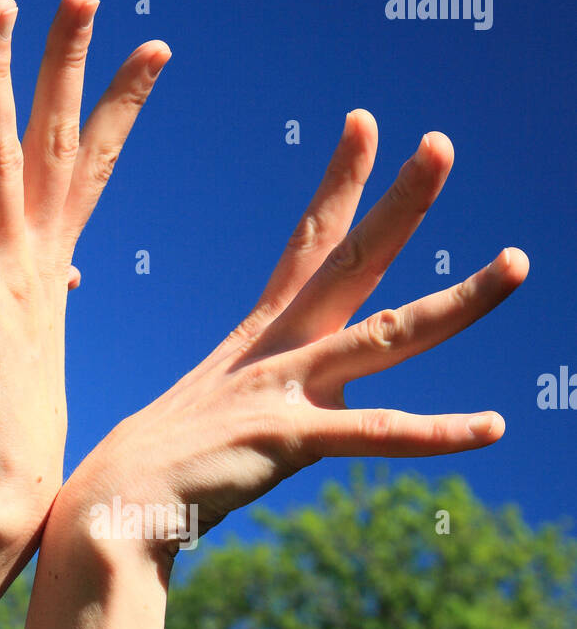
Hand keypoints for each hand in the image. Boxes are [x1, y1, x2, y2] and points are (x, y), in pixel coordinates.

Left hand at [0, 0, 170, 535]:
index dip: (124, 102)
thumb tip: (69, 268)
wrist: (8, 485)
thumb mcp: (38, 336)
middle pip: (56, 137)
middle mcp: (34, 254)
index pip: (95, 162)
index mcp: (52, 260)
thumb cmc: (20, 419)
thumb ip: (50, 287)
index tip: (151, 48)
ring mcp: (0, 271)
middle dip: (71, 61)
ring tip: (0, 6)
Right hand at [62, 111, 527, 559]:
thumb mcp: (203, 418)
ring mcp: (285, 389)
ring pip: (388, 335)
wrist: (110, 505)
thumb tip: (240, 418)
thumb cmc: (145, 469)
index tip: (365, 123)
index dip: (341, 185)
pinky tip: (492, 425)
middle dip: (399, 203)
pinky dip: (437, 433)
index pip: (308, 246)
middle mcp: (277, 350)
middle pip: (351, 262)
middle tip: (440, 142)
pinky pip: (377, 434)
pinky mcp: (288, 439)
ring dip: (459, 302)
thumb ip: (236, 405)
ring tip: (517, 264)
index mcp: (257, 340)